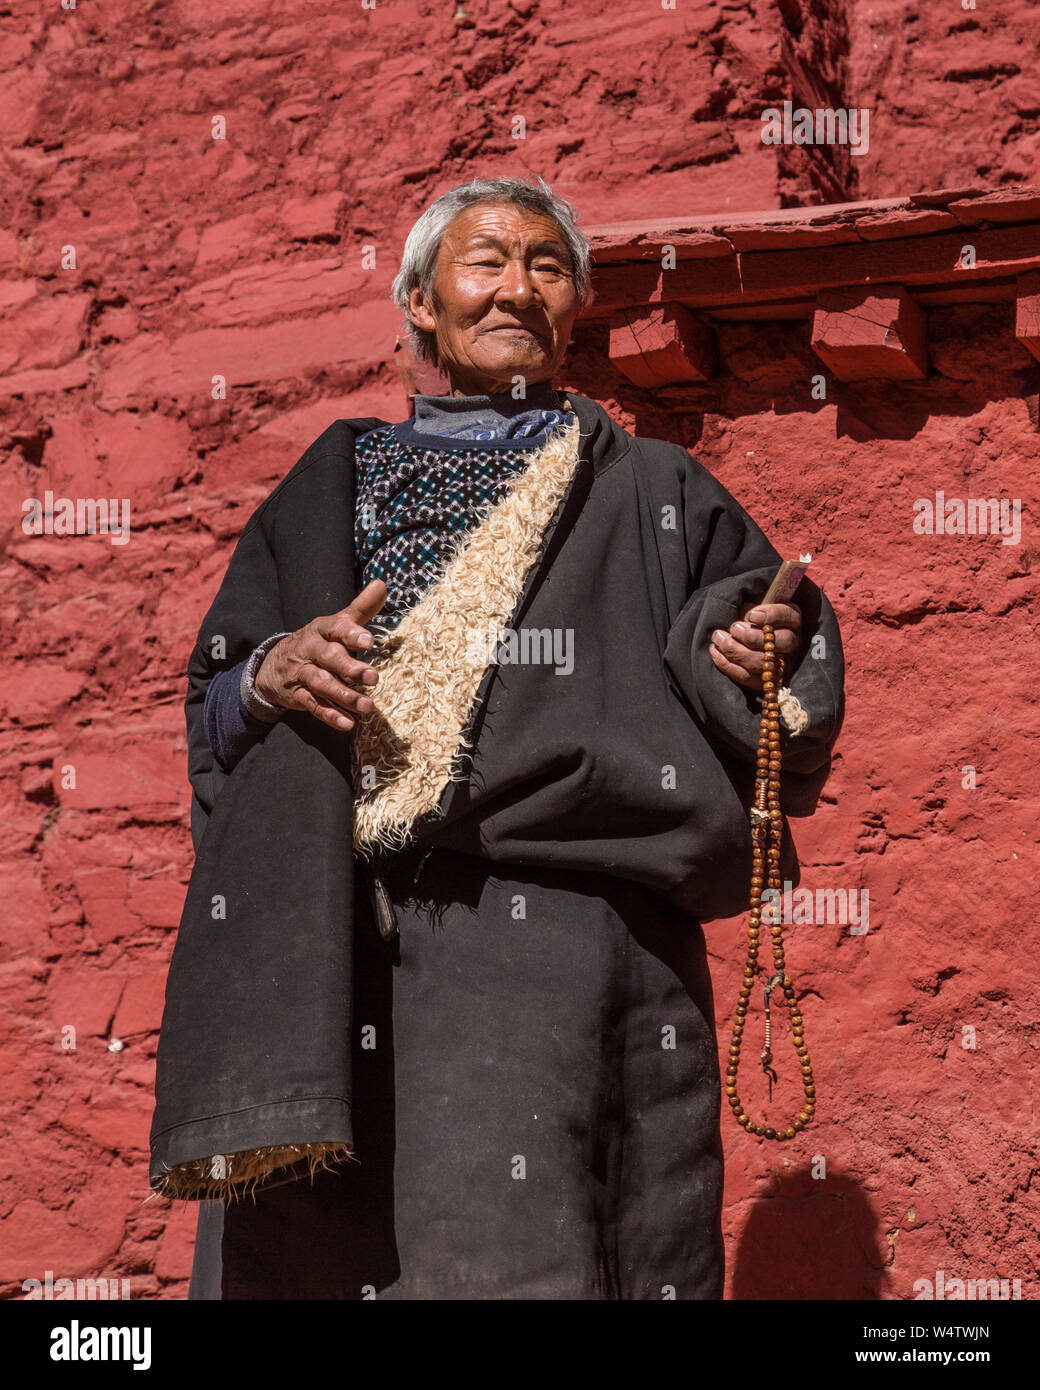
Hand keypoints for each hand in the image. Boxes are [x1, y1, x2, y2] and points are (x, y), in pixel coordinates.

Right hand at [253, 579, 386, 731]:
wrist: (273, 664)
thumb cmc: (317, 642)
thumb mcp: (335, 623)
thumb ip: (360, 608)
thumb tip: (382, 585)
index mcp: (321, 630)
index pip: (335, 628)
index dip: (350, 633)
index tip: (369, 640)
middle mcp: (310, 650)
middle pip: (328, 657)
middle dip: (350, 668)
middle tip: (372, 677)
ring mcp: (302, 674)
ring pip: (322, 684)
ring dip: (344, 696)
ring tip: (367, 707)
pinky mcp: (297, 695)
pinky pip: (313, 705)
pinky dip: (330, 715)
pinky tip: (347, 723)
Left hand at [708, 601, 801, 693]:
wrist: (748, 643)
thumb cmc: (752, 620)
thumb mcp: (755, 609)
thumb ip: (753, 610)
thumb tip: (745, 613)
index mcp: (792, 620)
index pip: (787, 616)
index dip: (770, 615)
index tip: (751, 616)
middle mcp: (793, 643)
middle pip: (781, 643)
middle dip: (752, 636)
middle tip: (734, 628)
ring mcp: (782, 665)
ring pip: (762, 662)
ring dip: (735, 651)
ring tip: (719, 638)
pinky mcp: (765, 681)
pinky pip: (746, 677)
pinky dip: (726, 664)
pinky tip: (715, 651)